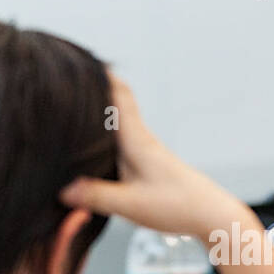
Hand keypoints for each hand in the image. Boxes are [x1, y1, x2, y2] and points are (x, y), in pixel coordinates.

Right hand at [60, 72, 246, 241]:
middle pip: (115, 104)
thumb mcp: (130, 204)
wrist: (211, 216)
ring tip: (71, 111)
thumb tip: (62, 188)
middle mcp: (141, 139)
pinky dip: (105, 138)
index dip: (99, 73)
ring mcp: (145, 152)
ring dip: (98, 114)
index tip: (79, 58)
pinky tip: (92, 150)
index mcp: (136, 139)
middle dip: (93, 90)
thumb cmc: (177, 206)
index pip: (118, 93)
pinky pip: (120, 144)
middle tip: (65, 79)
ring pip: (117, 124)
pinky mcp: (147, 167)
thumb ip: (95, 196)